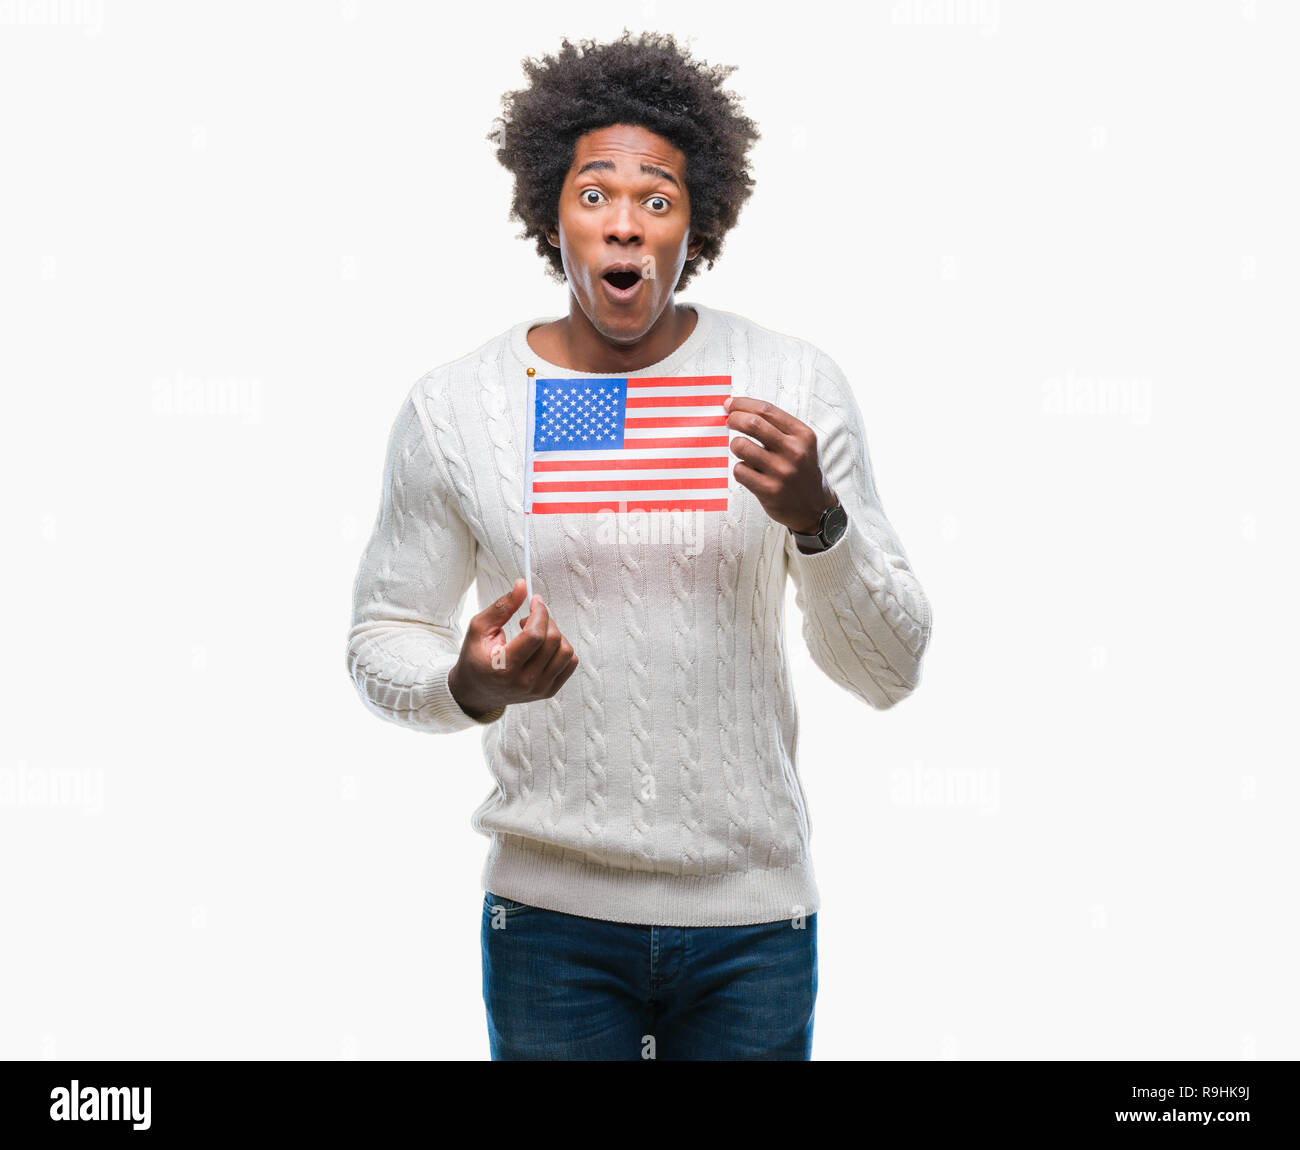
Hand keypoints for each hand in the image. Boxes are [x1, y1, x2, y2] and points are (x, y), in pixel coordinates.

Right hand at [448, 578, 578, 717]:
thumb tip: (523, 586)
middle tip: (530, 617)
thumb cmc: (475, 658)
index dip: (540, 612)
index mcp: (504, 668)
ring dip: (555, 634)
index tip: (535, 601)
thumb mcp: (479, 628)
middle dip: (546, 620)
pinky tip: (544, 646)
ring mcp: (539, 689)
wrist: (477, 691)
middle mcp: (524, 682)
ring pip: (566, 652)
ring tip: (536, 633)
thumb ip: (502, 606)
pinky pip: (570, 663)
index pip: (535, 636)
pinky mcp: (549, 691)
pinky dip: (562, 648)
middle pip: (553, 641)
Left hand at [724, 396, 836, 534]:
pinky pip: (739, 470)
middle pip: (753, 424)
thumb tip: (741, 410)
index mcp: (803, 435)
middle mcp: (794, 451)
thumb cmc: (801, 471)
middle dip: (734, 419)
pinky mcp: (769, 490)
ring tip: (740, 449)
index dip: (743, 404)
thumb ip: (778, 428)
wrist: (815, 508)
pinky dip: (739, 469)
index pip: (766, 410)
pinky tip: (749, 472)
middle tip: (729, 422)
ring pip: (741, 446)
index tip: (730, 404)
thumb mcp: (802, 444)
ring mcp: (781, 472)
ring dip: (735, 445)